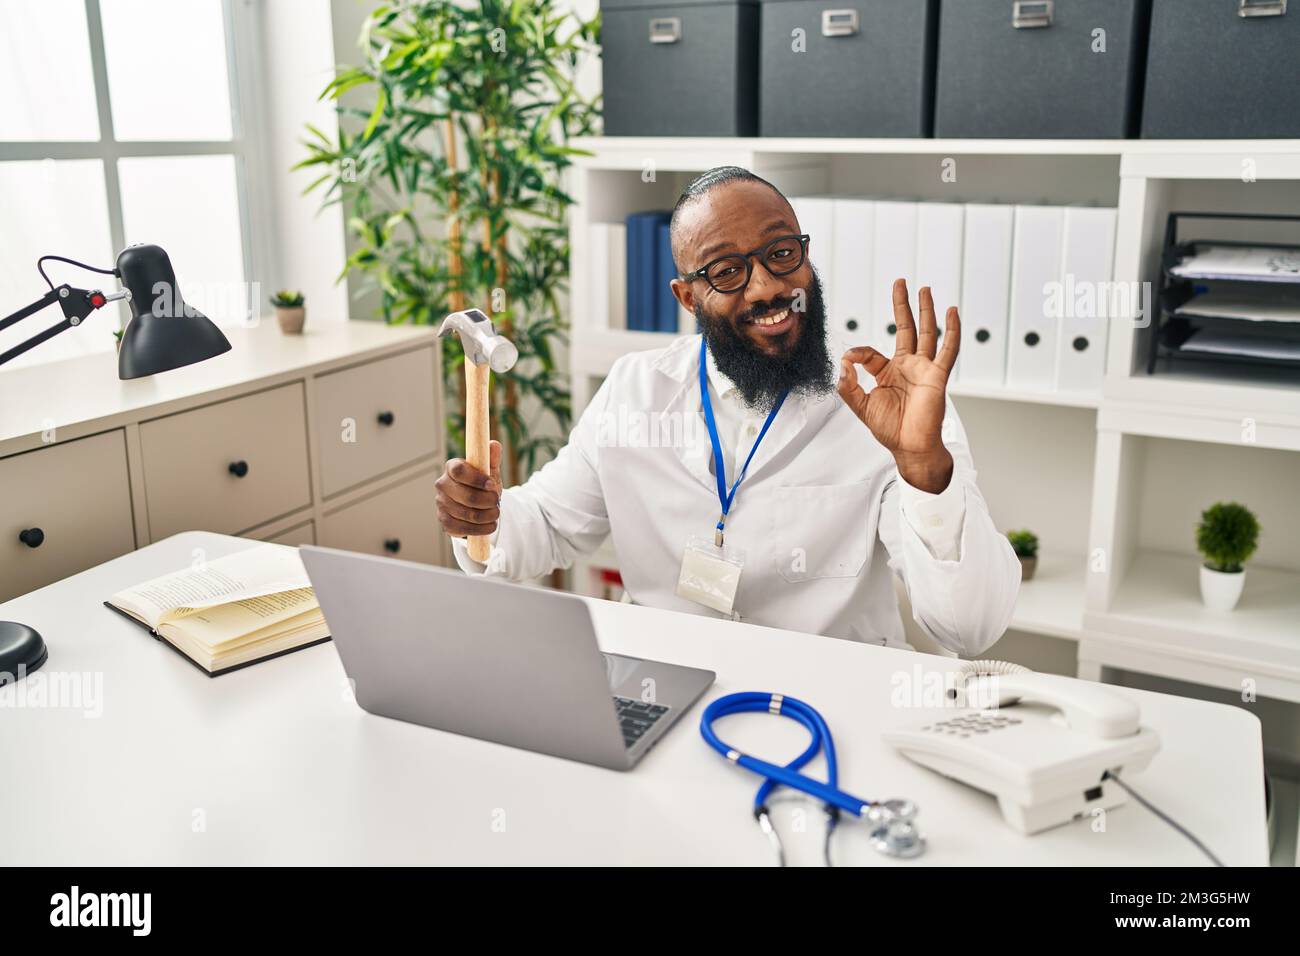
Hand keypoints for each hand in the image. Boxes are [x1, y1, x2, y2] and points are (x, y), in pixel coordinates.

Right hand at [435, 439, 502, 537]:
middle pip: (466, 496)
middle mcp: (442, 485)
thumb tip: (493, 445)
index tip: (492, 484)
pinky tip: (489, 525)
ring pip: (468, 514)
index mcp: (452, 468)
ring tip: (496, 513)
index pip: (459, 470)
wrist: (478, 506)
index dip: (476, 479)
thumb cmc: (483, 485)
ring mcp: (441, 504)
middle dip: (488, 501)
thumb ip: (491, 458)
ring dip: (488, 516)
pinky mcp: (444, 522)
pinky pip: (463, 528)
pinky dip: (480, 529)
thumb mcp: (490, 471)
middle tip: (498, 502)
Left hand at [837, 280, 958, 493]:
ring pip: (926, 333)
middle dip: (903, 305)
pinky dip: (950, 330)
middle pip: (905, 328)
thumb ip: (848, 385)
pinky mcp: (937, 375)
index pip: (871, 352)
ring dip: (926, 310)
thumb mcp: (861, 406)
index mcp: (888, 373)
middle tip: (901, 283)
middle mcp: (908, 367)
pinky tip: (951, 312)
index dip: (858, 353)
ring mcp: (924, 369)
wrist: (910, 447)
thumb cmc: (891, 430)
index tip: (849, 360)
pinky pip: (947, 349)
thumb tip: (843, 362)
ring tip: (926, 289)